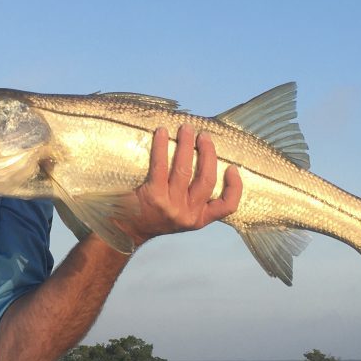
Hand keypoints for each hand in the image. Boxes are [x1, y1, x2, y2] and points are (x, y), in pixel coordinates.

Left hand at [121, 123, 241, 247]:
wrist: (125, 231)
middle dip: (208, 153)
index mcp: (198, 219)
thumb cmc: (153, 216)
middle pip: (206, 179)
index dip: (235, 187)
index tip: (233, 168)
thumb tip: (205, 163)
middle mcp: (187, 214)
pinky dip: (162, 146)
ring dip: (187, 145)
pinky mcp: (153, 196)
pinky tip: (162, 133)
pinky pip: (160, 165)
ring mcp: (171, 206)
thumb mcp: (180, 216)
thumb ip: (192, 200)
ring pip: (185, 169)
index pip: (227, 206)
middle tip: (204, 136)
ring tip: (186, 129)